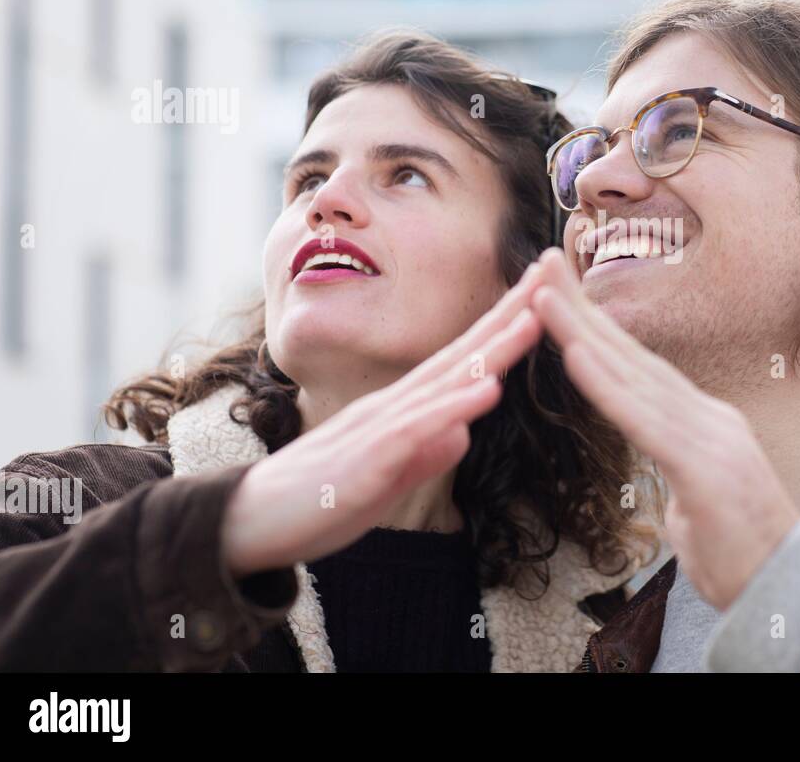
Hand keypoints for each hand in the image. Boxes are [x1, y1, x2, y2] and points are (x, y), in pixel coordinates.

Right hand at [221, 264, 544, 576]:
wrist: (246, 525)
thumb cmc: (316, 499)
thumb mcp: (384, 478)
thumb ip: (423, 454)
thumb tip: (463, 431)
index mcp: (402, 410)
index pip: (463, 360)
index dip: (504, 325)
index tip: (543, 295)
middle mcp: (394, 407)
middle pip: (463, 354)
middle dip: (510, 315)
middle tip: (552, 274)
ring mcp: (380, 430)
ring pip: (447, 382)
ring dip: (493, 350)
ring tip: (535, 318)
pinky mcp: (367, 462)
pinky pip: (416, 432)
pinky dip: (453, 409)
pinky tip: (487, 391)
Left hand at [527, 248, 799, 609]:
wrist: (792, 595)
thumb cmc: (744, 557)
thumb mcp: (701, 507)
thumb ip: (683, 482)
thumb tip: (672, 490)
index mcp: (702, 423)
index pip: (639, 367)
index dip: (597, 327)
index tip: (559, 293)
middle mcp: (706, 417)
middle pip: (632, 355)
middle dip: (584, 307)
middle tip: (542, 261)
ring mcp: (710, 438)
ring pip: (633, 376)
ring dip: (583, 332)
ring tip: (543, 295)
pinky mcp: (705, 469)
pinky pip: (645, 422)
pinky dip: (607, 387)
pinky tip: (576, 356)